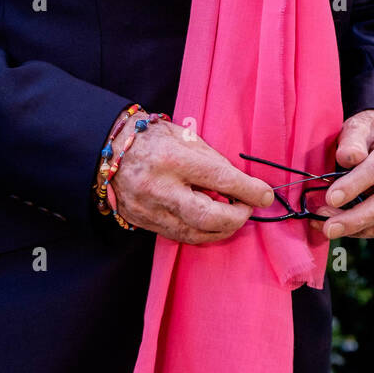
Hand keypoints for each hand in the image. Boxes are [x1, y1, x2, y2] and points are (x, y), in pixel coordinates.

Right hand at [111, 117, 274, 243]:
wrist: (107, 148)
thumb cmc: (151, 137)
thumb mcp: (184, 136)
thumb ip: (212, 160)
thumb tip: (240, 183)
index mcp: (172, 158)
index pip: (219, 179)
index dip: (249, 190)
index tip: (266, 195)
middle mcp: (159, 187)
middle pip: (208, 217)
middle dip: (236, 218)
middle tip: (248, 208)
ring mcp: (148, 209)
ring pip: (195, 234)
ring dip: (222, 229)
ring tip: (232, 215)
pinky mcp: (142, 223)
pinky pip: (179, 236)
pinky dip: (202, 233)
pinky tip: (211, 223)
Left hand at [310, 109, 373, 240]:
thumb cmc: (371, 131)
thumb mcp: (359, 125)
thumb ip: (352, 140)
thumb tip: (347, 159)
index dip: (355, 185)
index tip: (330, 198)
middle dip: (357, 218)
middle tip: (329, 228)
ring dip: (357, 229)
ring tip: (327, 227)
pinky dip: (362, 231)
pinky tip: (341, 227)